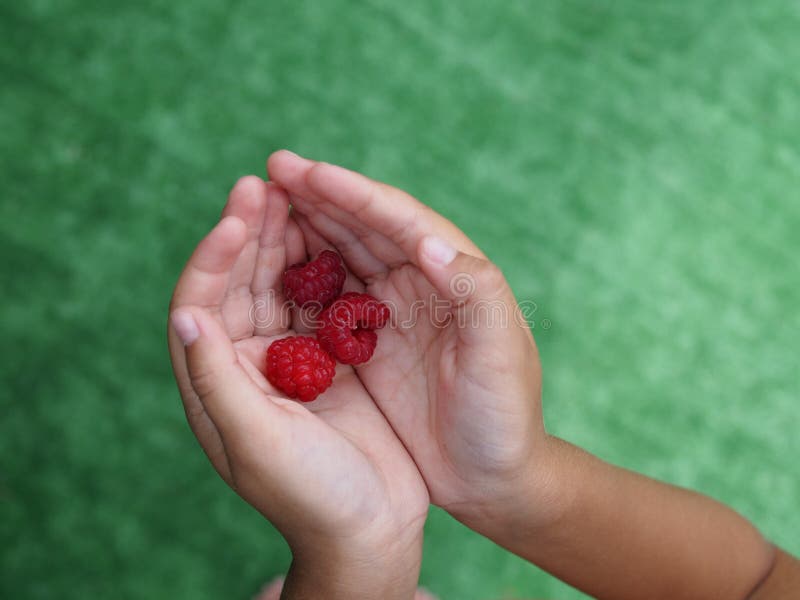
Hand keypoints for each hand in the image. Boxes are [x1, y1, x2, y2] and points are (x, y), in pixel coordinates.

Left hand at [167, 177, 428, 598]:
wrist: (372, 530)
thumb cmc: (311, 496)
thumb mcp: (259, 443)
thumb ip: (218, 382)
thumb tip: (185, 317)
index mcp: (218, 382)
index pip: (201, 302)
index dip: (216, 255)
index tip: (239, 211)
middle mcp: (246, 363)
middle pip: (239, 282)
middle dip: (250, 230)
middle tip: (266, 180)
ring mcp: (289, 359)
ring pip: (279, 284)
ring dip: (285, 239)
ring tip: (297, 191)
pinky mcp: (329, 360)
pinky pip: (321, 300)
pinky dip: (325, 266)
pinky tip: (336, 236)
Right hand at [267, 152, 556, 533]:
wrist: (491, 475)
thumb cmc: (505, 416)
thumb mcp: (499, 355)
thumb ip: (472, 292)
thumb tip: (427, 240)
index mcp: (455, 273)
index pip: (399, 220)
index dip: (352, 193)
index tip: (305, 172)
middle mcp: (423, 281)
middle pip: (366, 226)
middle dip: (321, 196)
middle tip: (271, 170)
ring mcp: (393, 310)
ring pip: (344, 253)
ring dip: (307, 225)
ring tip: (264, 202)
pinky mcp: (371, 342)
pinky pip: (331, 297)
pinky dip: (303, 275)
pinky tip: (275, 262)